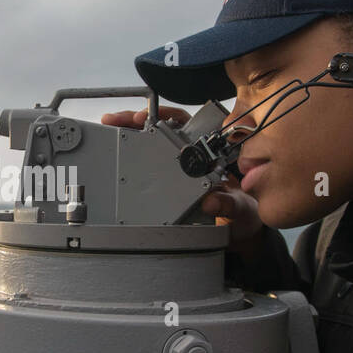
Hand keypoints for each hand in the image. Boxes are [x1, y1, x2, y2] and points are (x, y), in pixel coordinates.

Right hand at [100, 106, 263, 251]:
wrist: (239, 235)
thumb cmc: (242, 214)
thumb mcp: (240, 208)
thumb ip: (228, 204)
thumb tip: (211, 201)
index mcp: (210, 156)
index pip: (185, 126)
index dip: (164, 117)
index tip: (146, 116)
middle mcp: (192, 161)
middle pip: (160, 132)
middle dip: (135, 122)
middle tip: (116, 121)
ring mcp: (177, 174)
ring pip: (150, 150)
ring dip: (128, 139)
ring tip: (109, 133)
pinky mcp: (167, 191)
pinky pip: (147, 175)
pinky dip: (129, 165)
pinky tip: (115, 161)